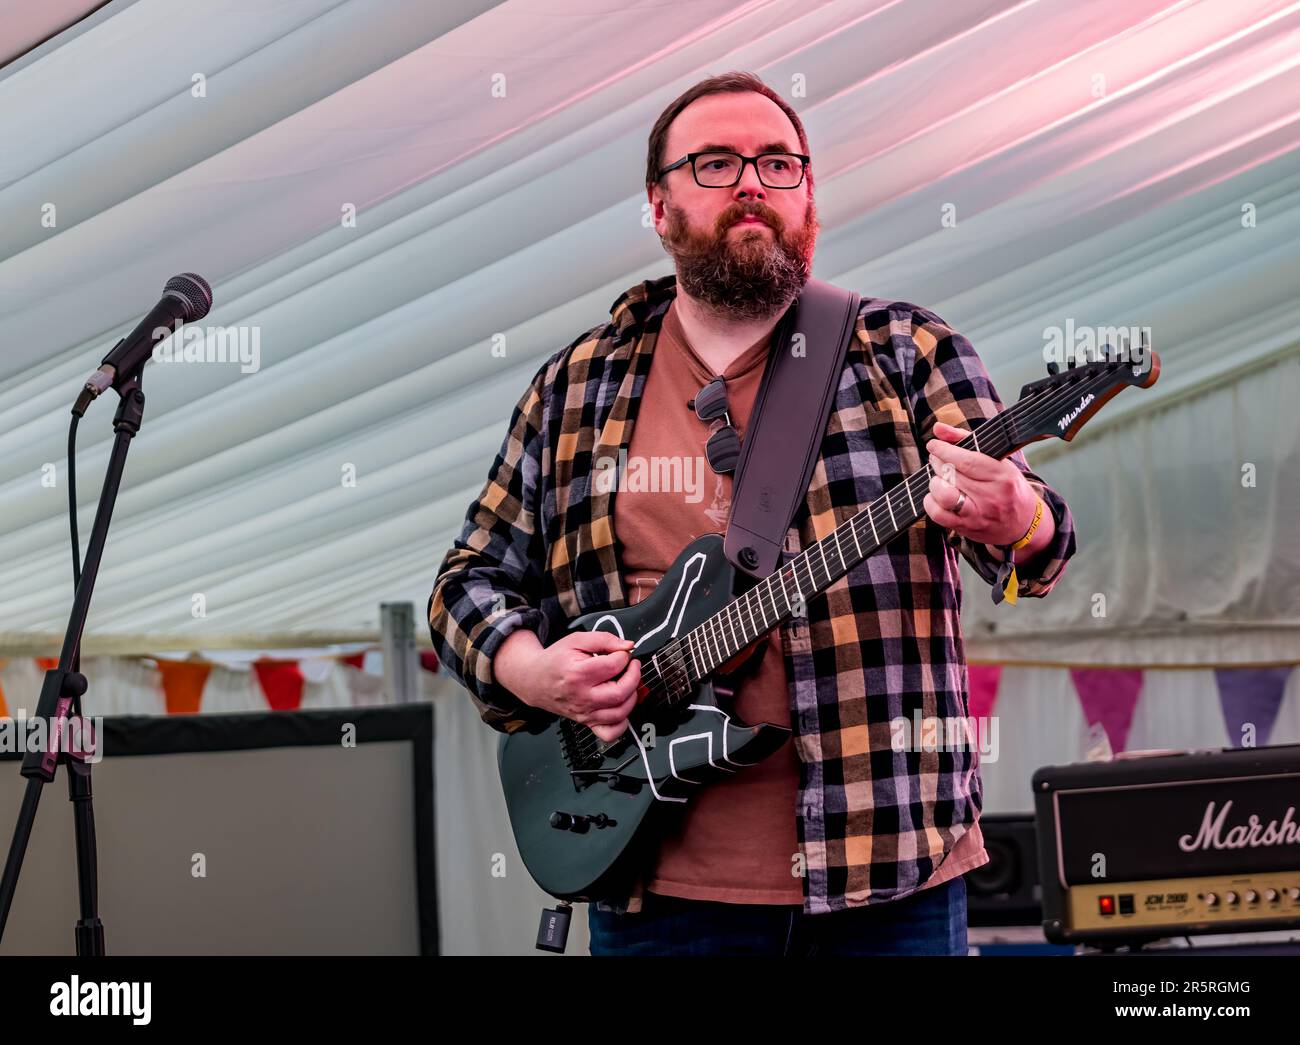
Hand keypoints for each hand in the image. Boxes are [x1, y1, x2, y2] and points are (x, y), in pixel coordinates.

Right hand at [495, 628, 641, 741]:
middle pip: (620, 692)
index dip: (624, 656)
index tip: (623, 653)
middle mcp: (582, 697)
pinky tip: (621, 707)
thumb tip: (627, 646)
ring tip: (627, 683)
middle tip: (631, 666)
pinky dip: (622, 723)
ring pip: (620, 713)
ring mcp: (585, 713)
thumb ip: (604, 639)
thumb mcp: (576, 640)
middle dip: (634, 676)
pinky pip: (610, 733)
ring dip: (631, 696)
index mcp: (578, 674)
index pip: (614, 666)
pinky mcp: (587, 722)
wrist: (535, 680)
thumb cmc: (555, 661)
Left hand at [922, 421, 1039, 547]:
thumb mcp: (997, 461)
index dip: (945, 450)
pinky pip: (939, 515)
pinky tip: (936, 496)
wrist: (1023, 524)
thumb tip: (938, 428)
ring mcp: (978, 514)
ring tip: (939, 478)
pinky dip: (931, 502)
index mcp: (1002, 476)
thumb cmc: (1008, 487)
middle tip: (937, 459)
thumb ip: (965, 440)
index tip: (933, 445)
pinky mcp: (966, 528)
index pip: (967, 461)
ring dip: (935, 483)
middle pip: (953, 475)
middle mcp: (990, 496)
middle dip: (938, 463)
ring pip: (944, 496)